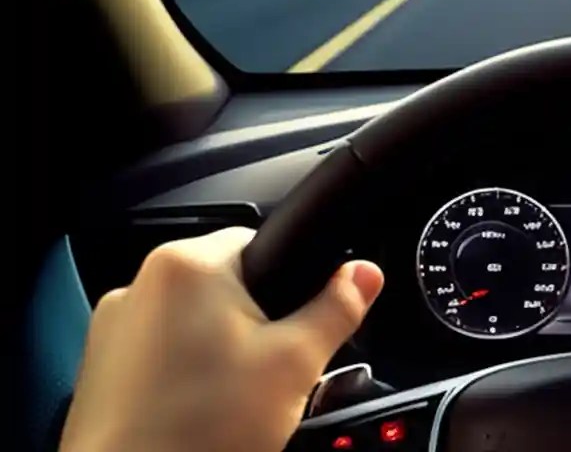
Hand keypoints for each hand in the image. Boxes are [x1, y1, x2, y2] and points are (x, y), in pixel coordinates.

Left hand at [59, 227, 384, 451]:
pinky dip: (187, 373)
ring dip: (221, 349)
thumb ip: (337, 309)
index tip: (297, 324)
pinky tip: (201, 410)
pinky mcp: (104, 366)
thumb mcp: (294, 364)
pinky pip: (162, 352)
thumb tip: (364, 275)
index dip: (292, 283)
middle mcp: (140, 285)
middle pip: (227, 286)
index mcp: (187, 265)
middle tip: (270, 372)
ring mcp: (115, 327)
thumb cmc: (200, 431)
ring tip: (233, 398)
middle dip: (256, 324)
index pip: (260, 241)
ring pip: (195, 322)